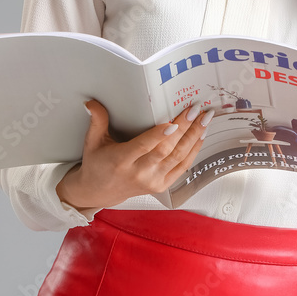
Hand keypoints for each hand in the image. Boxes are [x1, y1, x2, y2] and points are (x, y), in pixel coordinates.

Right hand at [55, 99, 211, 210]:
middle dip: (184, 129)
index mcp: (121, 161)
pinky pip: (182, 167)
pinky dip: (193, 151)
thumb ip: (97, 121)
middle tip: (196, 110)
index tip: (173, 122)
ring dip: (194, 137)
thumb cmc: (97, 164)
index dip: (159, 135)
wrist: (98, 193)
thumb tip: (91, 102)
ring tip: (205, 119)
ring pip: (178, 158)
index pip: (143, 147)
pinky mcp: (161, 186)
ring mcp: (152, 181)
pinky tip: (201, 136)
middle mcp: (139, 173)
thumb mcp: (92, 142)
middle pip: (166, 150)